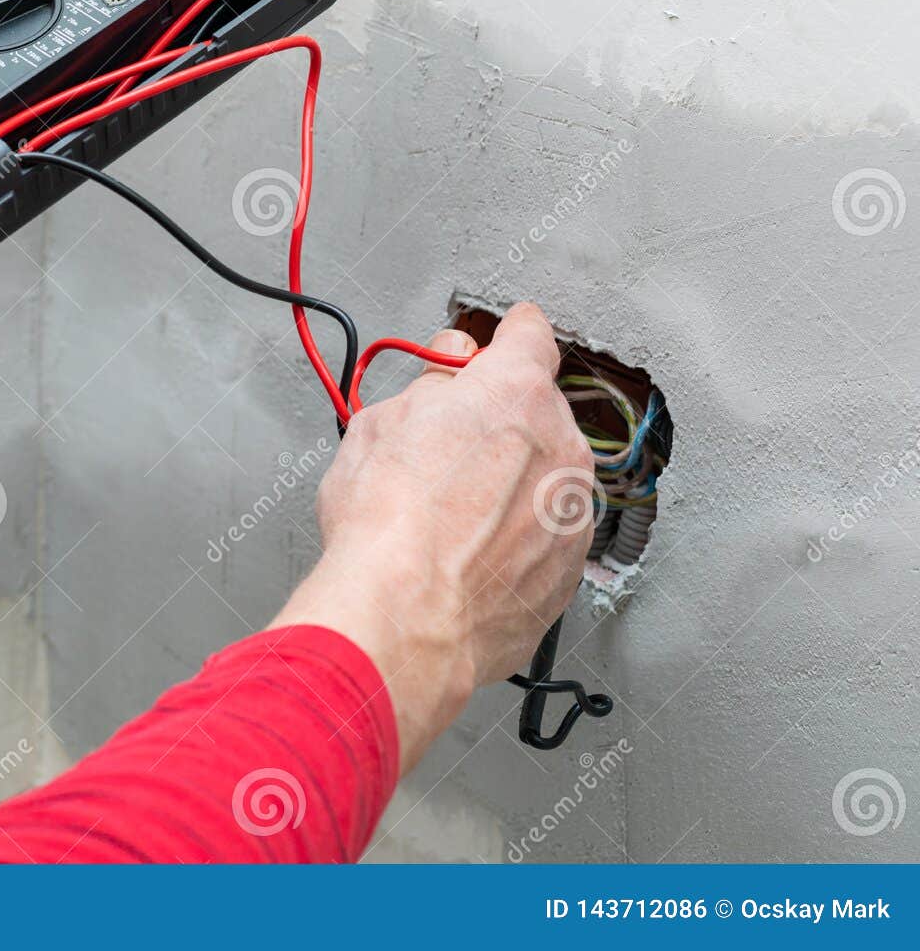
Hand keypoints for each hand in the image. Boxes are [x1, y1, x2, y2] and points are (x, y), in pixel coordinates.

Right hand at [269, 303, 592, 772]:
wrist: (406, 617)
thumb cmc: (386, 524)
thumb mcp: (377, 423)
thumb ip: (428, 387)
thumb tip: (444, 377)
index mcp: (514, 392)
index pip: (530, 336)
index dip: (509, 334)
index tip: (504, 336)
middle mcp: (560, 445)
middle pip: (538, 411)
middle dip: (500, 420)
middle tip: (445, 446)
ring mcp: (572, 512)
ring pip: (547, 477)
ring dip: (512, 483)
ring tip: (449, 515)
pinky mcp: (568, 572)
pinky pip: (546, 537)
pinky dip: (517, 539)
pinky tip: (467, 553)